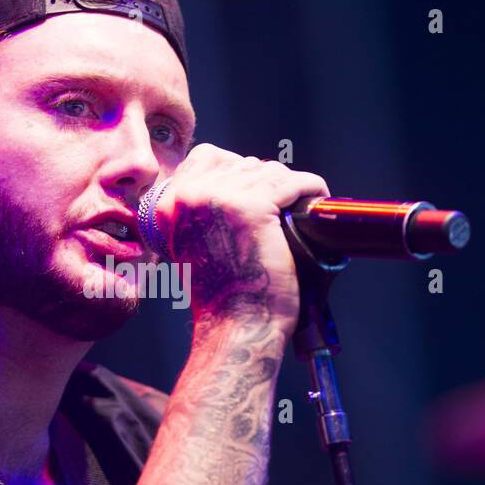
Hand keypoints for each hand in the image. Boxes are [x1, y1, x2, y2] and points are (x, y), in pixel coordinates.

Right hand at [151, 144, 328, 334]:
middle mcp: (188, 195)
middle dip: (266, 183)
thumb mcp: (193, 242)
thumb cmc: (222, 295)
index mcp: (167, 203)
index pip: (206, 157)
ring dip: (289, 188)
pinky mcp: (253, 207)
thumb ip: (204, 207)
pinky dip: (311, 190)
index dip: (237, 171)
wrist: (235, 327)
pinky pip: (294, 183)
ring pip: (269, 171)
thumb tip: (242, 173)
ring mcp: (220, 198)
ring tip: (297, 210)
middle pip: (242, 163)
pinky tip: (316, 202)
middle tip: (282, 210)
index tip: (257, 192)